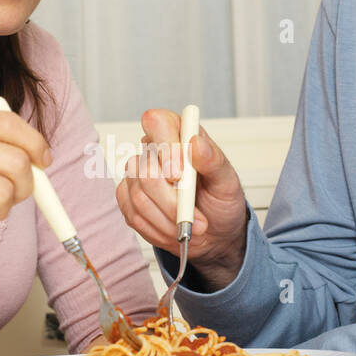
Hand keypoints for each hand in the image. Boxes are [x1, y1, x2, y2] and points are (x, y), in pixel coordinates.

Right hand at [115, 109, 247, 285]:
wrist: (214, 232)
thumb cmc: (220, 201)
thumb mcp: (228, 182)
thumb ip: (214, 161)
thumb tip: (196, 142)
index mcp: (178, 135)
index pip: (157, 122)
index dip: (165, 148)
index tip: (179, 175)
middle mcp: (154, 151)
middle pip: (146, 169)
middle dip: (172, 201)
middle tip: (198, 219)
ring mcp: (137, 174)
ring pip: (139, 196)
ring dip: (168, 219)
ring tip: (189, 226)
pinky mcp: (128, 198)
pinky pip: (133, 214)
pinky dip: (157, 229)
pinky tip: (173, 229)